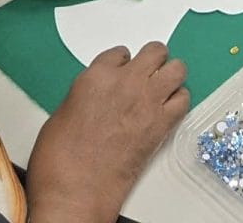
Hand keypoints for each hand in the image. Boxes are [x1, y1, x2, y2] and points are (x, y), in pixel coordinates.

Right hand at [28, 43, 188, 222]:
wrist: (76, 190)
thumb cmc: (59, 159)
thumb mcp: (62, 114)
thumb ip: (86, 96)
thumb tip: (97, 97)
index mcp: (96, 76)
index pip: (119, 53)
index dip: (122, 63)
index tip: (122, 71)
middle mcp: (126, 82)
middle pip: (154, 51)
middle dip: (153, 60)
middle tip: (148, 74)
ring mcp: (147, 101)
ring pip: (177, 69)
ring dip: (171, 76)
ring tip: (162, 88)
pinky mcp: (162, 123)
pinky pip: (183, 99)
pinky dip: (178, 101)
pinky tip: (167, 109)